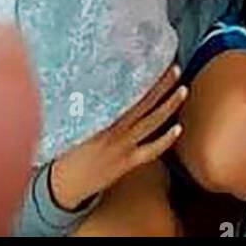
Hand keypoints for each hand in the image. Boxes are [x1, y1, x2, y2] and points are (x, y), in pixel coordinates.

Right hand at [49, 65, 186, 210]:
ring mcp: (123, 146)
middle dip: (161, 85)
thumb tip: (98, 82)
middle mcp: (115, 130)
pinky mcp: (128, 163)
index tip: (152, 61)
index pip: (126, 92)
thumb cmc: (66, 149)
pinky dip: (166, 139)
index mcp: (101, 117)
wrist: (63, 183)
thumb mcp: (74, 122)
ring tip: (182, 90)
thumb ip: (90, 106)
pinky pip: (151, 150)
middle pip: (144, 103)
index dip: (141, 77)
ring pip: (152, 123)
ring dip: (169, 106)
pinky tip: (178, 128)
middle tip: (174, 68)